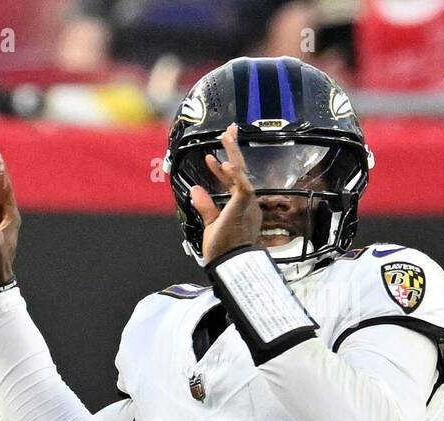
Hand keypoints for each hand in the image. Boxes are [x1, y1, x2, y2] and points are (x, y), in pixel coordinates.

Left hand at [189, 124, 261, 263]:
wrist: (231, 266)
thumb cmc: (224, 250)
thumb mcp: (212, 225)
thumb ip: (206, 206)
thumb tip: (196, 189)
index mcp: (241, 206)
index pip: (233, 182)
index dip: (222, 168)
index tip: (211, 157)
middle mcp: (247, 203)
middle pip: (241, 171)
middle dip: (234, 150)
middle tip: (229, 131)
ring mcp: (247, 205)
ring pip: (242, 174)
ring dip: (234, 154)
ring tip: (227, 136)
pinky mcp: (244, 208)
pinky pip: (242, 188)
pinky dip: (234, 176)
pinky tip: (225, 163)